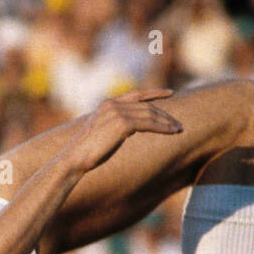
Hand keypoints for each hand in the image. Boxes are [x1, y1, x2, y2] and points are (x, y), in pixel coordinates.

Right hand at [64, 89, 181, 173]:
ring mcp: (118, 112)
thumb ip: (117, 125)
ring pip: (150, 114)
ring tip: (179, 129)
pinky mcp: (123, 124)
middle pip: (146, 105)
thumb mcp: (102, 133)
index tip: (170, 93)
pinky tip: (172, 132)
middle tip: (178, 124)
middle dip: (165, 114)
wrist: (74, 159)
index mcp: (107, 104)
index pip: (136, 94)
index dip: (154, 93)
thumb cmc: (86, 153)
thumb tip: (133, 127)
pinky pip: (149, 124)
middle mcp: (113, 104)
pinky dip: (163, 128)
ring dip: (167, 122)